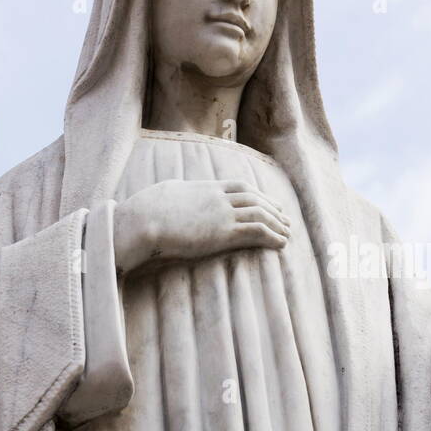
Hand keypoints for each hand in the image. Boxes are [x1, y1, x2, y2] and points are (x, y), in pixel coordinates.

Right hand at [112, 179, 289, 275]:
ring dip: (277, 224)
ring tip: (288, 232)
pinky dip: (272, 236)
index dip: (258, 194)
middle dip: (273, 208)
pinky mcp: (223, 233)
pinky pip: (256, 232)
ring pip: (260, 214)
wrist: (143, 221)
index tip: (269, 202)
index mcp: (206, 187)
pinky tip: (281, 243)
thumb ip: (179, 191)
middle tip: (285, 218)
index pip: (240, 187)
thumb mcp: (167, 192)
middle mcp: (218, 198)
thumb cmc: (147, 210)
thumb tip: (175, 190)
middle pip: (255, 199)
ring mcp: (222, 214)